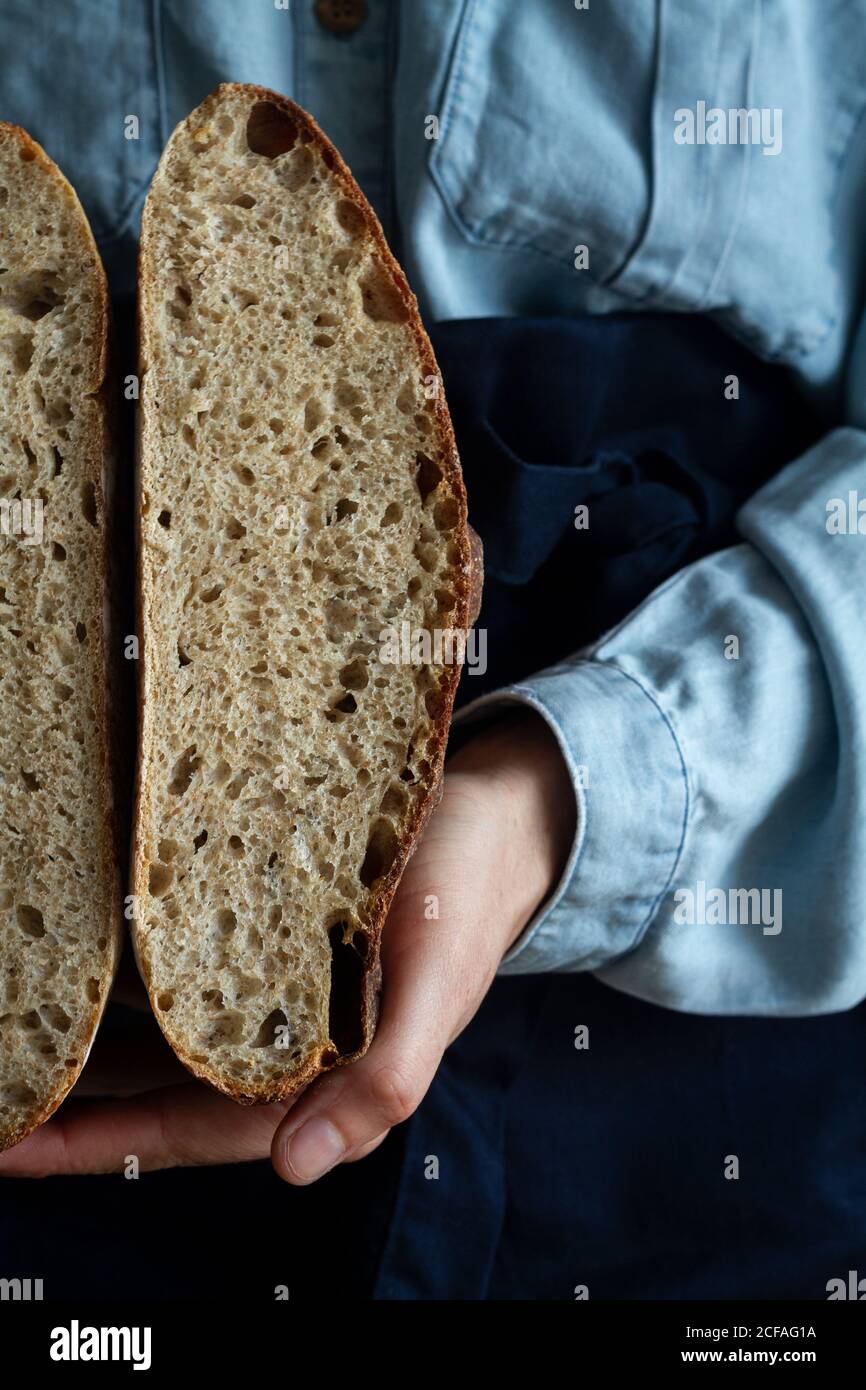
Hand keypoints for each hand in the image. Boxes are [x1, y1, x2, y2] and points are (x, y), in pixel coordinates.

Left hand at [0, 710, 573, 1178]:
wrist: (495, 819)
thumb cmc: (466, 894)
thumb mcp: (436, 981)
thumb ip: (386, 1078)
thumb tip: (297, 1168)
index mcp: (329, 1077)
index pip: (194, 1129)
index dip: (104, 1146)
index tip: (15, 1146)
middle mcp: (292, 1049)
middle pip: (163, 1097)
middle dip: (76, 1107)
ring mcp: (278, 1001)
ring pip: (168, 1045)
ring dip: (93, 1053)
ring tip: (17, 1042)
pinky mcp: (273, 949)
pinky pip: (187, 982)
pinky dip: (134, 990)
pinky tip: (85, 975)